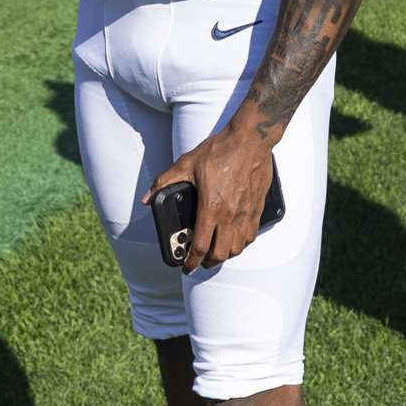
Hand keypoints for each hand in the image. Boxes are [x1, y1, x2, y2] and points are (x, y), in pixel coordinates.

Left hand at [142, 121, 274, 274]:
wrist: (250, 139)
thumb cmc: (221, 150)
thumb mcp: (187, 163)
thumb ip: (165, 181)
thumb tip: (149, 198)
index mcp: (211, 206)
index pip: (200, 246)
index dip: (191, 261)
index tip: (186, 267)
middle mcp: (230, 214)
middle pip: (220, 254)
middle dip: (207, 262)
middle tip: (199, 260)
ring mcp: (246, 213)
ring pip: (237, 248)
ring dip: (224, 254)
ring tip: (214, 250)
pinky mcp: (256, 208)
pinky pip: (250, 235)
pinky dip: (240, 243)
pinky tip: (233, 237)